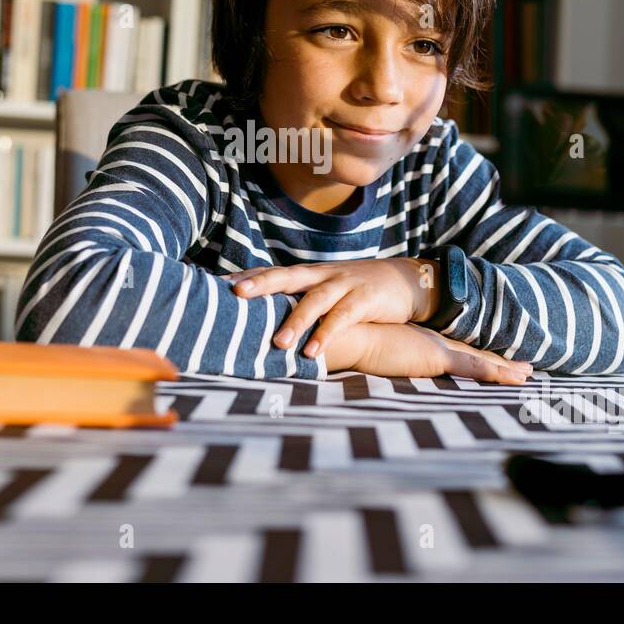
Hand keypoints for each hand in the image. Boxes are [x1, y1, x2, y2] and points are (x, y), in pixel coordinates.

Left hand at [228, 259, 436, 356]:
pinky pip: (344, 316)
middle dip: (261, 283)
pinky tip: (312, 351)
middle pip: (287, 276)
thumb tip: (264, 319)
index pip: (273, 272)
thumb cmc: (357, 290)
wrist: (406, 280)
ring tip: (277, 343)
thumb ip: (299, 299)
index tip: (217, 283)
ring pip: (315, 300)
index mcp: (310, 273)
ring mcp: (345, 284)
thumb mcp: (327, 290)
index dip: (247, 276)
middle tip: (234, 293)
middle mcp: (323, 274)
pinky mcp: (366, 299)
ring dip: (296, 321)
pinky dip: (327, 333)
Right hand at [322, 321, 533, 383]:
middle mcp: (433, 342)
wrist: (348, 332)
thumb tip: (364, 360)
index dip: (475, 353)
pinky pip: (477, 367)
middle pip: (473, 352)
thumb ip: (374, 352)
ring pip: (482, 360)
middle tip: (524, 367)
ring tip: (529, 373)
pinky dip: (499, 373)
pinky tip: (519, 378)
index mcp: (419, 340)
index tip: (493, 358)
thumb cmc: (351, 340)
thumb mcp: (367, 347)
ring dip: (506, 368)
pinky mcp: (438, 357)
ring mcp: (438, 348)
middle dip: (499, 361)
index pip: (454, 348)